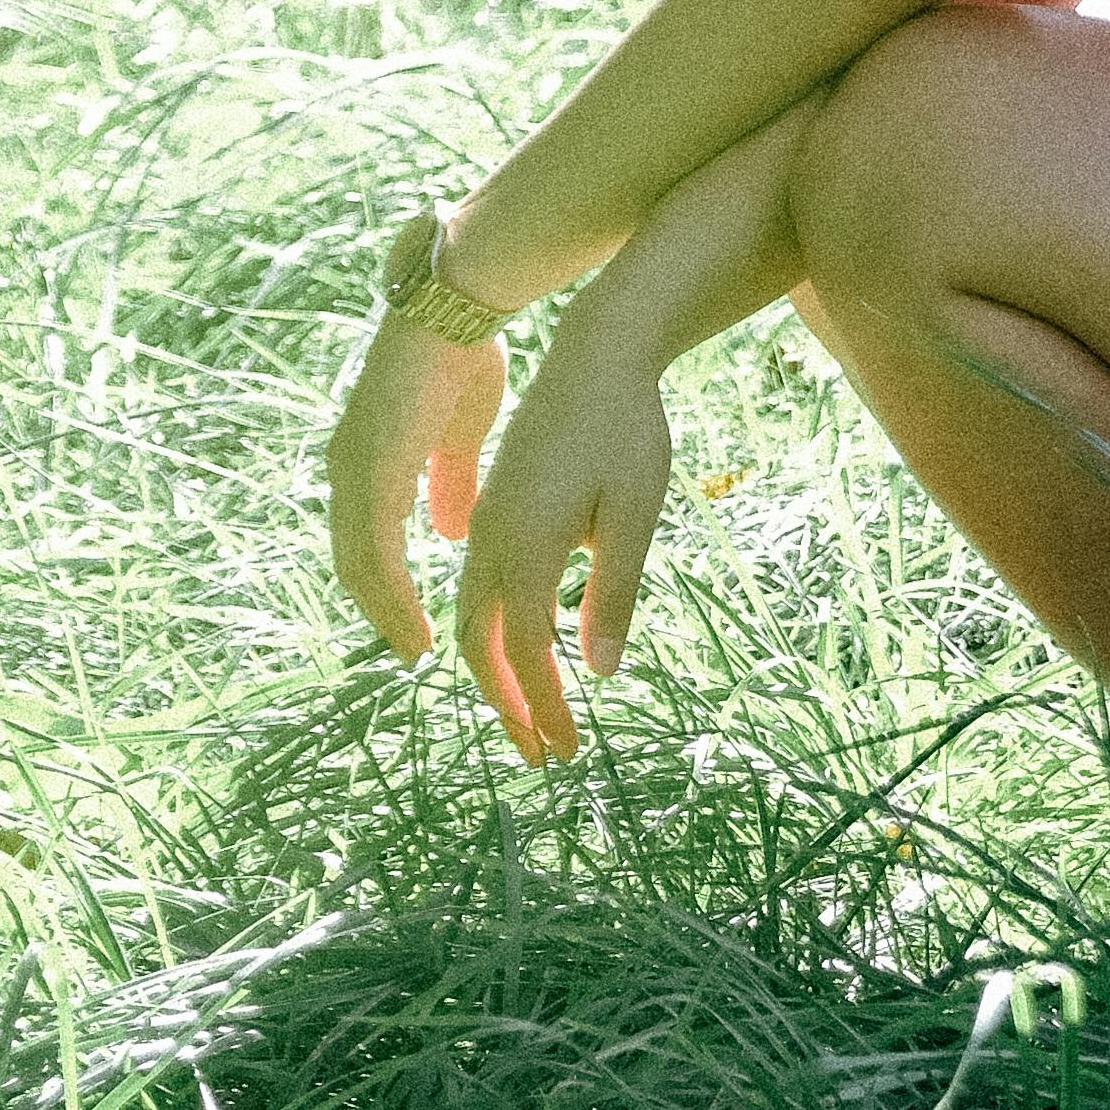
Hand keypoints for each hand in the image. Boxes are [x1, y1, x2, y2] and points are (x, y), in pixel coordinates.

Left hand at [326, 311, 506, 665]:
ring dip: (387, 610)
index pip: (366, 541)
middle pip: (353, 561)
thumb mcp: (458, 433)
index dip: (386, 586)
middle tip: (413, 650)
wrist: (458, 306)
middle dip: (382, 610)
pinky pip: (377, 543)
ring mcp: (354, 465)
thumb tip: (452, 526)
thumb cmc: (461, 358)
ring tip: (415, 647)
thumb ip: (451, 482)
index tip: (414, 624)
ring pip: (360, 561)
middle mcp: (348, 467)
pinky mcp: (372, 463)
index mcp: (368, 459)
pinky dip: (392, 588)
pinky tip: (413, 612)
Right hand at [444, 301, 674, 765]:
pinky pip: (479, 588)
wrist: (596, 355)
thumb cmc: (627, 430)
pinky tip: (523, 651)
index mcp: (524, 545)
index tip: (567, 752)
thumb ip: (614, 592)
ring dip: (498, 673)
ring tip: (531, 717)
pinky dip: (494, 634)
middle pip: (482, 644)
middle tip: (541, 755)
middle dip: (508, 705)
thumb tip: (601, 672)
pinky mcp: (494, 509)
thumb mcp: (636, 512)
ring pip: (474, 617)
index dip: (545, 707)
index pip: (528, 652)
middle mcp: (491, 539)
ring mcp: (486, 523)